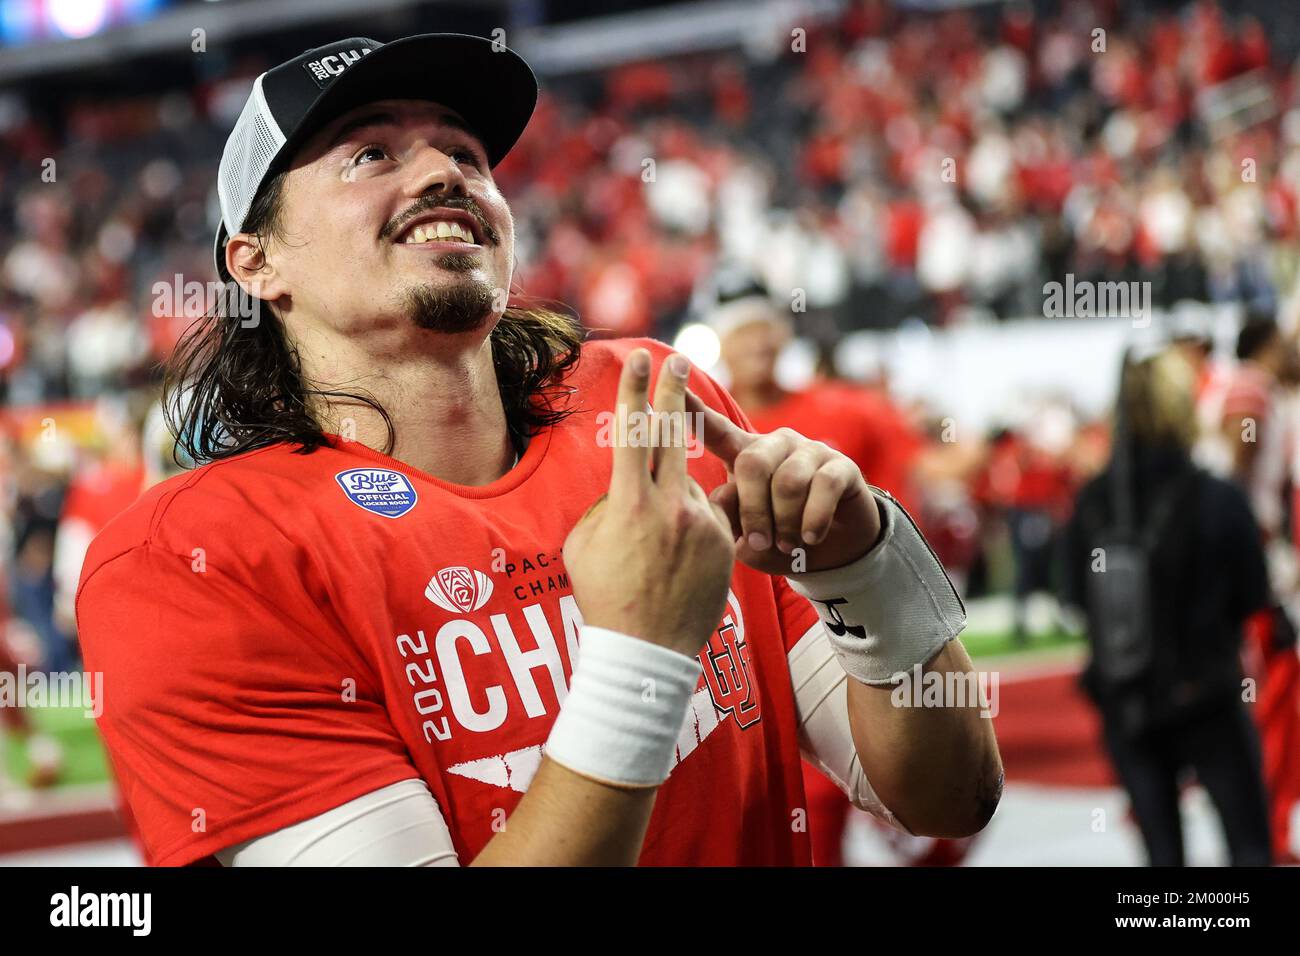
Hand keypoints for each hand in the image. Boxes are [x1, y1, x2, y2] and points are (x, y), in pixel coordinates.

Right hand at [563, 350, 735, 657]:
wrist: (646, 652)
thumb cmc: (604, 598)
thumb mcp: (584, 545)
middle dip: (676, 394)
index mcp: (630, 503)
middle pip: (675, 435)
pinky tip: (677, 564)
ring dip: (673, 501)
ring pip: (689, 488)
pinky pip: (708, 519)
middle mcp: (671, 506)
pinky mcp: (726, 543)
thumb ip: (606, 505)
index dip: (634, 390)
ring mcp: (703, 524)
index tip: (638, 359)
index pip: (633, 432)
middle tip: (681, 362)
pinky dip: (692, 529)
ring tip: (657, 550)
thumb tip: (626, 485)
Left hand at [685, 390, 882, 575]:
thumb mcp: (746, 535)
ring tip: (786, 546)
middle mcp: (775, 445)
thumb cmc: (778, 539)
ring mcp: (809, 451)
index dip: (693, 409)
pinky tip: (811, 538)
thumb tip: (717, 505)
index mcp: (744, 455)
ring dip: (784, 522)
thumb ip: (728, 519)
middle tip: (758, 542)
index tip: (672, 385)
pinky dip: (813, 520)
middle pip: (752, 464)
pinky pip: (822, 487)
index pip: (715, 429)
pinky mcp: (841, 465)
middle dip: (752, 510)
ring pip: (788, 480)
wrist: (834, 550)